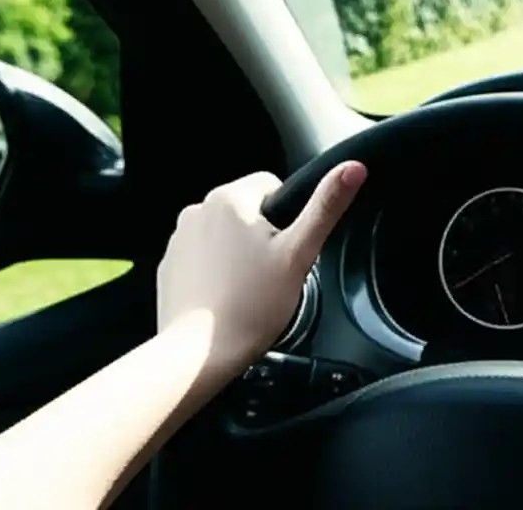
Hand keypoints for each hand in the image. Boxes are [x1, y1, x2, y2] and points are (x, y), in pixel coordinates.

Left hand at [157, 161, 366, 373]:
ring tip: (249, 289)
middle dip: (263, 236)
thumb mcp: (300, 253)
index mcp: (230, 198)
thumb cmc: (252, 305)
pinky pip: (203, 258)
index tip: (287, 250)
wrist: (200, 355)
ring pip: (225, 235)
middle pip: (248, 211)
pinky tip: (226, 297)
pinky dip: (216, 272)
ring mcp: (178, 239)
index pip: (272, 186)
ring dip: (239, 253)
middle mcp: (197, 210)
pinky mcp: (169, 266)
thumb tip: (354, 168)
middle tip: (272, 273)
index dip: (288, 218)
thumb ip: (326, 207)